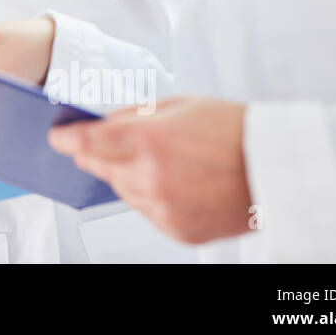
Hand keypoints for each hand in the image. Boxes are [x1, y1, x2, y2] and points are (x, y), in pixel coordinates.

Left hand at [48, 96, 253, 244]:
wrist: (279, 169)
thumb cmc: (235, 129)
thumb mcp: (181, 104)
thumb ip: (137, 113)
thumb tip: (105, 121)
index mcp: (149, 139)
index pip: (89, 142)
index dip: (68, 139)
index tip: (56, 138)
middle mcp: (151, 176)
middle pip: (102, 168)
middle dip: (97, 155)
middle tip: (102, 145)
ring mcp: (164, 207)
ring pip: (122, 191)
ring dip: (126, 176)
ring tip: (157, 160)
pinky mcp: (177, 230)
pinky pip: (147, 211)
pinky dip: (150, 197)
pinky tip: (172, 182)